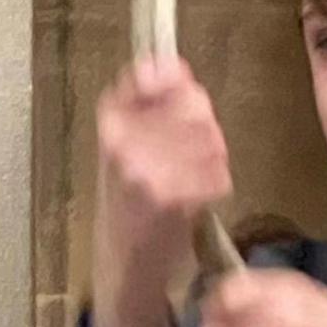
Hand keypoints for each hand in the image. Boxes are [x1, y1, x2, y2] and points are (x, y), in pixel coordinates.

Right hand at [91, 58, 233, 326]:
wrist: (123, 262)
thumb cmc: (127, 201)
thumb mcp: (123, 145)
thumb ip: (146, 104)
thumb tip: (171, 63)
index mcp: (108, 125)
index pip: (151, 78)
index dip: (174, 83)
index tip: (177, 92)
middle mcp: (123, 144)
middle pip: (192, 106)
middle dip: (204, 124)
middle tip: (192, 151)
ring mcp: (148, 171)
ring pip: (210, 138)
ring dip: (213, 155)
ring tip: (193, 175)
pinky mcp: (174, 198)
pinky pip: (218, 172)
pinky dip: (217, 183)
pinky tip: (198, 196)